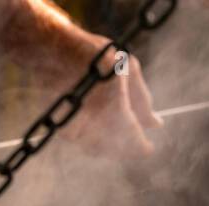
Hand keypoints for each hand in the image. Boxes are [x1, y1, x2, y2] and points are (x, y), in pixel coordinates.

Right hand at [0, 2, 162, 159]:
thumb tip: (155, 125)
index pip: (133, 141)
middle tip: (133, 137)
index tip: (148, 148)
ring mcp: (78, 131)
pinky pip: (85, 144)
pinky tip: (97, 123)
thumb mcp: (128, 69)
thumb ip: (143, 100)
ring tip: (114, 126)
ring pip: (100, 150)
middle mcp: (96, 124)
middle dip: (126, 144)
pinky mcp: (65, 132)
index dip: (142, 147)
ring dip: (110, 143)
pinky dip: (94, 138)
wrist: (53, 51)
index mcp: (116, 108)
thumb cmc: (94, 56)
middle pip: (116, 150)